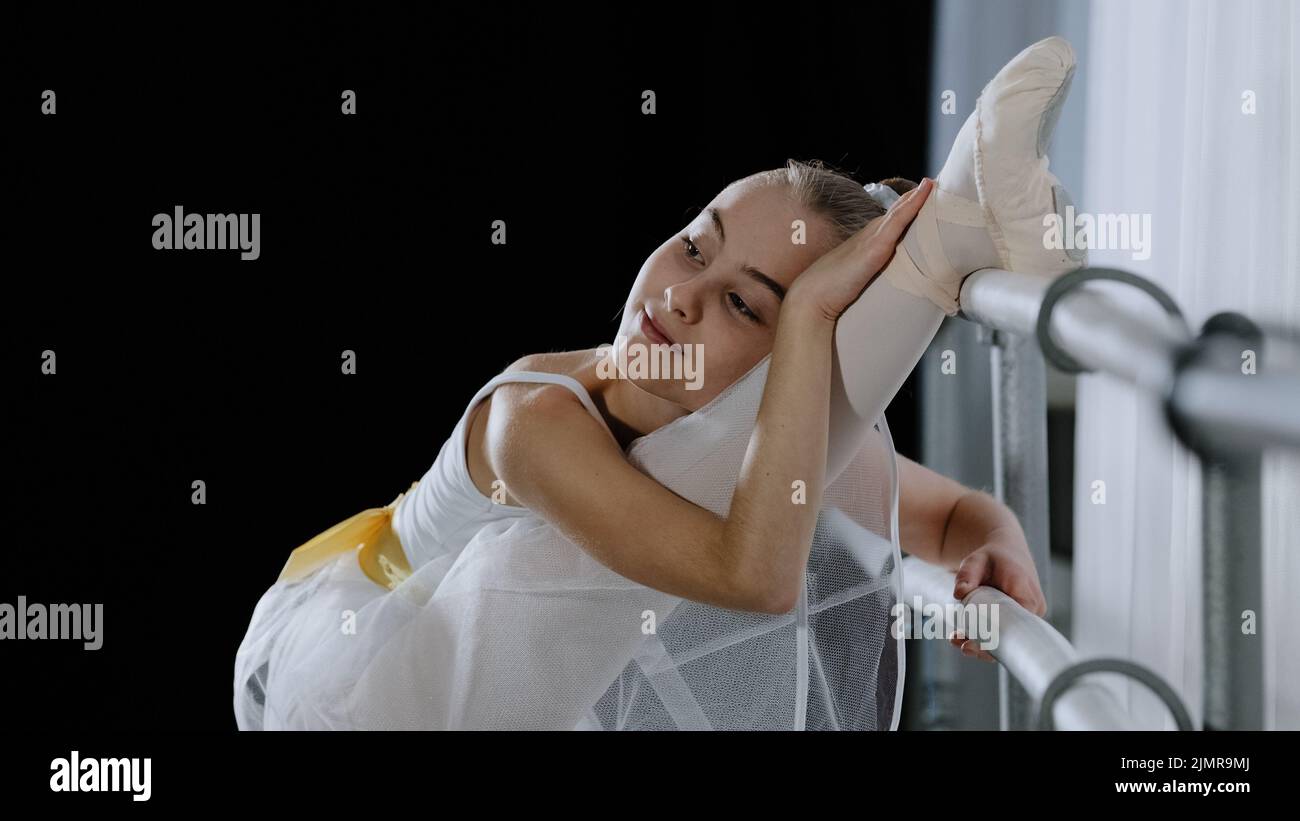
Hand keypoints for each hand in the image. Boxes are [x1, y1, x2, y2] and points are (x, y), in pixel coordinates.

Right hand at [787, 178, 934, 322]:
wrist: (812, 296)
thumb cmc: (829, 291)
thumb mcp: (854, 277)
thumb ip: (867, 273)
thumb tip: (875, 280)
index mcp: (866, 241)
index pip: (891, 221)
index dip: (907, 207)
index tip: (924, 196)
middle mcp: (869, 233)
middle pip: (898, 211)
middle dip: (916, 197)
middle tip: (935, 183)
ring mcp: (873, 237)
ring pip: (900, 210)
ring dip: (918, 195)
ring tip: (935, 182)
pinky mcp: (876, 245)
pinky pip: (900, 219)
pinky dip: (914, 203)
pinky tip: (926, 189)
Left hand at [948, 531, 1047, 662]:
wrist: (1007, 552)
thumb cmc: (991, 557)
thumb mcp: (975, 561)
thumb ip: (966, 576)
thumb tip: (959, 594)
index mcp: (1025, 590)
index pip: (1014, 623)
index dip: (994, 638)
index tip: (972, 644)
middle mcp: (1033, 606)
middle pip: (1012, 635)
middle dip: (986, 647)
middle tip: (961, 646)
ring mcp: (1030, 614)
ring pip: (1009, 638)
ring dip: (984, 646)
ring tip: (956, 641)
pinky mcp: (1022, 619)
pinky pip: (1007, 633)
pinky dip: (988, 639)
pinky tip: (964, 639)